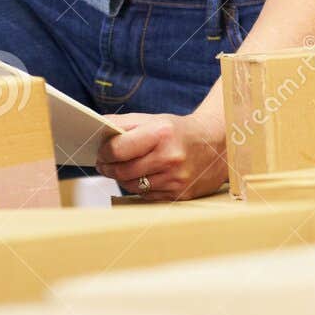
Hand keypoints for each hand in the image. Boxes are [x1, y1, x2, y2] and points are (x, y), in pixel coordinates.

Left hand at [95, 109, 228, 200]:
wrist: (217, 143)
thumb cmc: (180, 131)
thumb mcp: (154, 119)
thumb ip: (124, 123)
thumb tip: (97, 128)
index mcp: (161, 133)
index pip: (118, 149)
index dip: (104, 153)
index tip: (100, 152)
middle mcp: (170, 158)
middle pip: (122, 171)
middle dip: (108, 168)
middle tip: (103, 163)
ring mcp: (176, 179)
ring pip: (132, 186)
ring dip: (122, 179)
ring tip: (121, 169)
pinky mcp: (180, 194)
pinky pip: (147, 195)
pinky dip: (140, 187)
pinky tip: (142, 177)